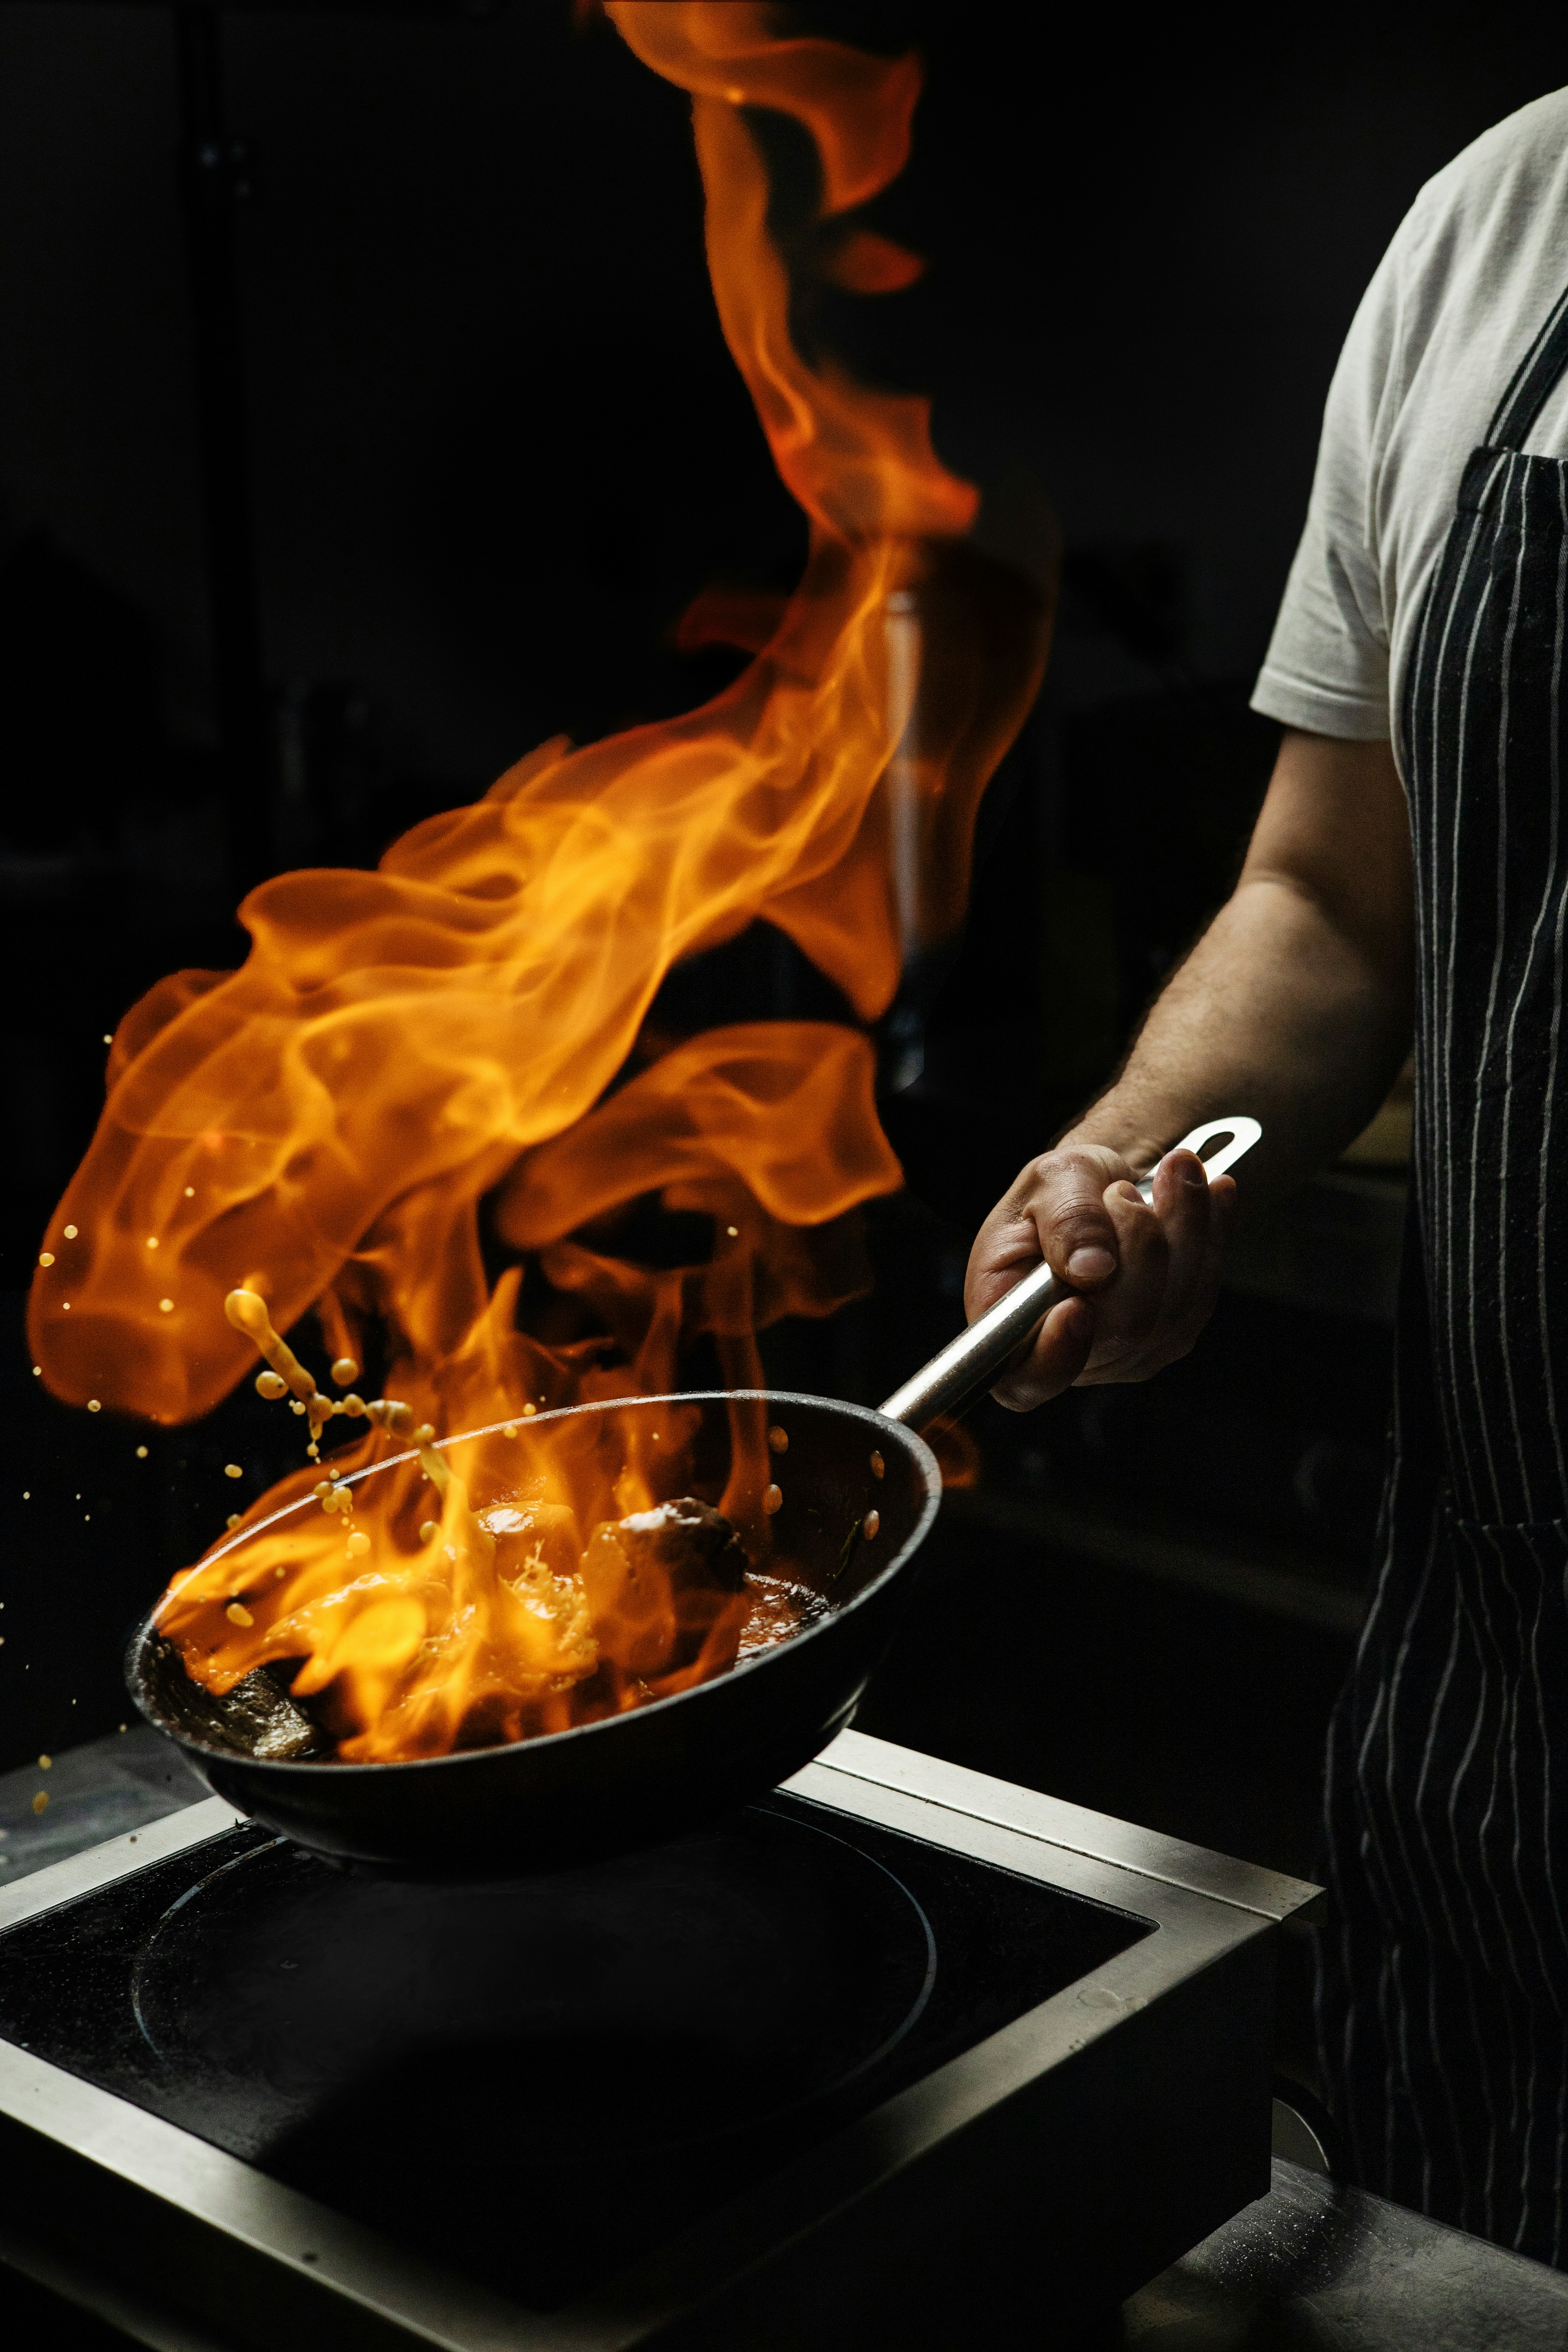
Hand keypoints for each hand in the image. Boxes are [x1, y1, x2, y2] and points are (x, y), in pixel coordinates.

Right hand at [963, 1142, 1237, 1409]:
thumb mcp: (1048, 1182)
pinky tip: (1213, 1195)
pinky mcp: (1168, 1336)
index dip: (1055, 1356)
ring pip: (1172, 1314)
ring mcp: (1122, 1353)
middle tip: (1128, 1188)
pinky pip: (1201, 1298)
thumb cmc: (1059, 1189)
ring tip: (1180, 1170)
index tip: (1077, 1308)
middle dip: (1141, 1248)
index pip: (1024, 1379)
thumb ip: (1066, 1221)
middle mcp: (1064, 1352)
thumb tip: (1091, 1268)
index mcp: (1006, 1322)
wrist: (1102, 1186)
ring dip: (1186, 1232)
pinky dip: (1212, 1238)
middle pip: (1121, 1331)